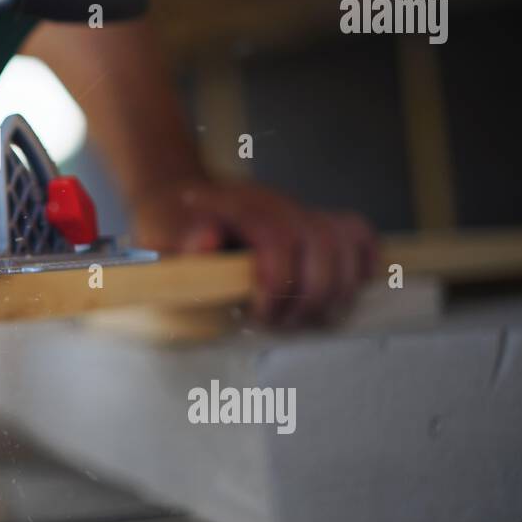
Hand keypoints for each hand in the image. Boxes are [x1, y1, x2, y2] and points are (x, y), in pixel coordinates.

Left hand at [133, 180, 378, 327]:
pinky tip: (340, 294)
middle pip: (322, 243)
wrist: (176, 198)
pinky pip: (358, 235)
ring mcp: (300, 212)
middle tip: (277, 322)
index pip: (279, 237)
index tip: (258, 312)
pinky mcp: (315, 224)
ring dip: (335, 290)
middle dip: (308, 295)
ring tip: (305, 317)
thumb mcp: (159, 233)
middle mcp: (278, 204)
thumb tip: (207, 240)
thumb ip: (181, 239)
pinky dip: (362, 265)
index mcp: (240, 205)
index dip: (278, 281)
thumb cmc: (168, 224)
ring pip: (345, 241)